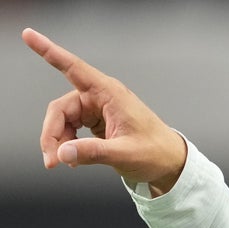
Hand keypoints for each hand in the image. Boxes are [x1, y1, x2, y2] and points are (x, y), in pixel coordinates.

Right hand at [23, 28, 186, 195]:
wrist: (170, 161)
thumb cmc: (156, 152)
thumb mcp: (125, 154)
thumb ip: (94, 153)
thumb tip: (64, 152)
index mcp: (110, 93)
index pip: (74, 69)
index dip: (49, 51)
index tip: (29, 36)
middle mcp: (101, 96)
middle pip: (60, 109)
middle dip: (52, 134)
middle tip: (51, 160)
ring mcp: (97, 108)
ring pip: (63, 120)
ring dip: (58, 141)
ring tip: (63, 162)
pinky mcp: (96, 120)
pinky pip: (70, 128)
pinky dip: (67, 143)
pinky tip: (72, 158)